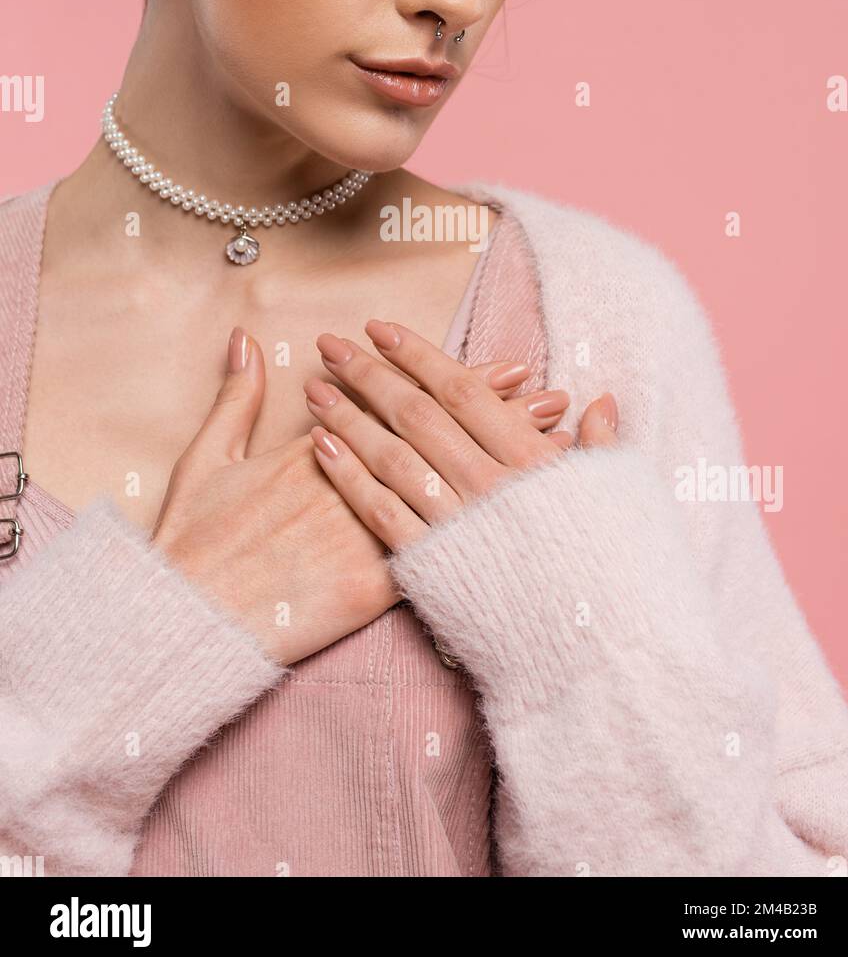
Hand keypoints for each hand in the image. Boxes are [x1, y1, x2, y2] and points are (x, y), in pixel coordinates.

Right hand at [151, 327, 570, 666]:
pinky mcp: (370, 588)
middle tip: (548, 390)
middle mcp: (352, 485)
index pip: (403, 404)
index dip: (458, 384)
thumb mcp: (206, 459)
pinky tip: (531, 515)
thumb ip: (236, 398)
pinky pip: (438, 552)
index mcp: (318, 450)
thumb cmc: (192, 541)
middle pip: (440, 440)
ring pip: (450, 488)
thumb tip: (245, 339)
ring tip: (555, 438)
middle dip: (500, 412)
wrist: (184, 617)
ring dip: (505, 459)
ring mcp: (364, 536)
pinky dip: (488, 528)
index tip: (503, 366)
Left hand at [302, 319, 618, 551]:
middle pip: (417, 415)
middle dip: (369, 374)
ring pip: (391, 458)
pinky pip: (382, 514)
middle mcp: (488, 485)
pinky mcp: (432, 566)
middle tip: (330, 345)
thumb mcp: (615, 498)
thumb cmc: (612, 571)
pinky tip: (321, 449)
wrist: (596, 650)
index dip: (418, 355)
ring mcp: (456, 525)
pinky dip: (349, 478)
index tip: (381, 329)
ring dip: (348, 419)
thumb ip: (602, 446)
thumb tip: (601, 402)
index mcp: (530, 460)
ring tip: (314, 390)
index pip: (463, 391)